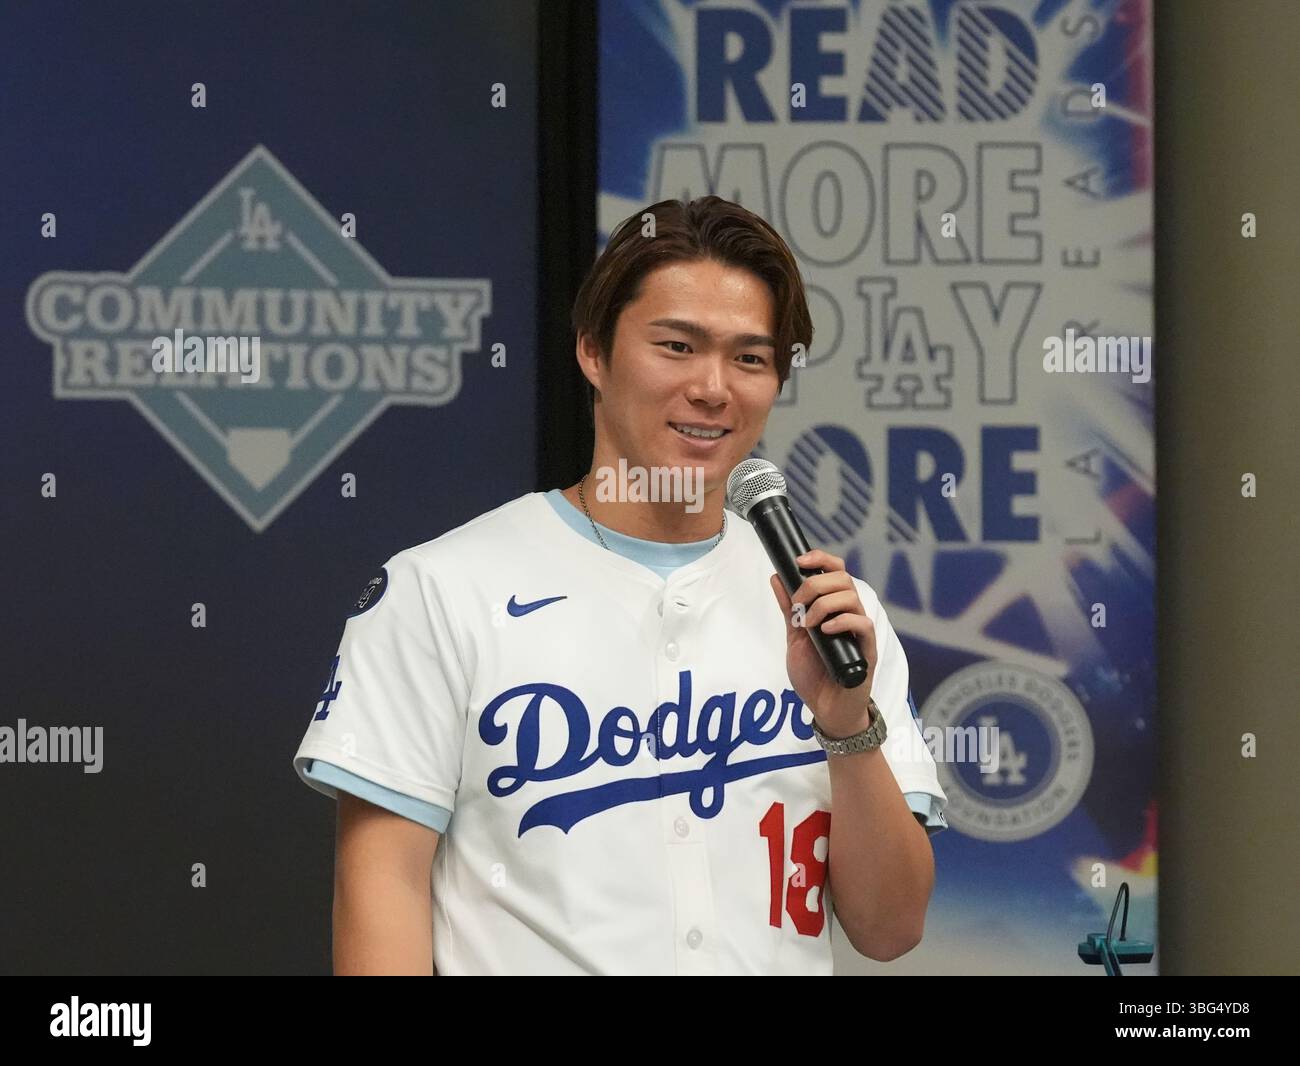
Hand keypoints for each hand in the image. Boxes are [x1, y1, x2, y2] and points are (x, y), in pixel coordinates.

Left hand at [769, 548, 877, 736]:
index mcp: (833, 608)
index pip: (836, 571)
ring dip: (824, 605)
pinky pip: (863, 625)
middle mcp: (849, 614)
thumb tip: (777, 578)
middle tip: (798, 605)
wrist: (825, 709)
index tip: (800, 561)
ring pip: (852, 598)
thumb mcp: (794, 637)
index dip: (821, 559)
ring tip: (807, 624)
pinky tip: (824, 632)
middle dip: (816, 584)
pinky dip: (842, 622)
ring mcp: (859, 631)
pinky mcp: (867, 650)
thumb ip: (789, 609)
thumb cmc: (814, 674)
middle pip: (843, 579)